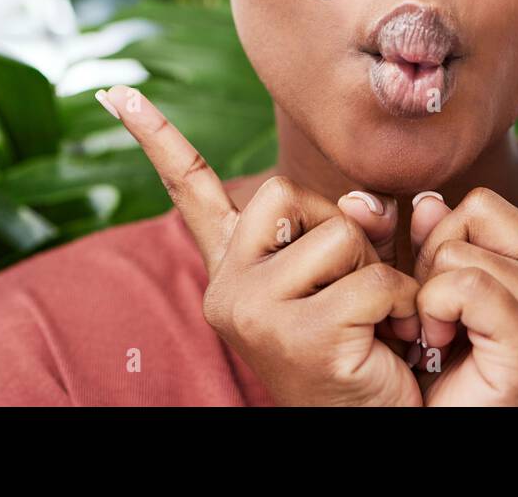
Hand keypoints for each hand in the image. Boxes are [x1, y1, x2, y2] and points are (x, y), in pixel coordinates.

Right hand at [99, 85, 422, 405]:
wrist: (373, 425)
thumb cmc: (363, 346)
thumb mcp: (350, 271)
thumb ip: (348, 225)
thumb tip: (365, 203)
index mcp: (232, 268)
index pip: (190, 189)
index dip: (157, 138)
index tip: (116, 92)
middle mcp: (227, 288)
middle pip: (285, 191)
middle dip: (336, 227)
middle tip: (351, 287)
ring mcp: (253, 313)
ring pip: (337, 233)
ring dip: (374, 267)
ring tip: (371, 316)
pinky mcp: (296, 337)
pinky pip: (372, 280)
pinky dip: (401, 303)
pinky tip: (392, 339)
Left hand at [408, 80, 517, 405]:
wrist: (446, 433)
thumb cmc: (442, 367)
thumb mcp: (432, 288)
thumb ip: (435, 238)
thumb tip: (432, 199)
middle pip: (476, 206)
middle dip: (434, 251)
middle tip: (441, 310)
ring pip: (458, 242)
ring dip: (428, 286)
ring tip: (443, 333)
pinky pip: (459, 281)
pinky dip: (433, 310)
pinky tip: (446, 344)